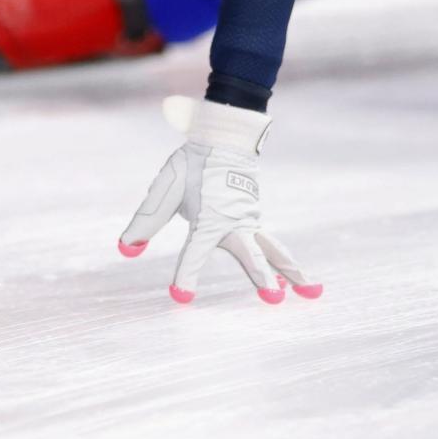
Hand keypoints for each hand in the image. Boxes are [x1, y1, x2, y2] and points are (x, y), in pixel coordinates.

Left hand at [118, 97, 319, 304]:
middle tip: (274, 300)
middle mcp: (233, 223)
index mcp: (208, 219)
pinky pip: (272, 244)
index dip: (185, 276)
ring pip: (275, 251)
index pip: (194, 254)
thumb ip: (146, 221)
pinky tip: (293, 279)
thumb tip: (125, 249)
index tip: (180, 298)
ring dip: (293, 272)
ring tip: (312, 292)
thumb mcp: (165, 190)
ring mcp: (249, 221)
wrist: (224, 137)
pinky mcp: (255, 219)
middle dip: (261, 278)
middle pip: (251, 255)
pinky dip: (285, 262)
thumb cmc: (191, 165)